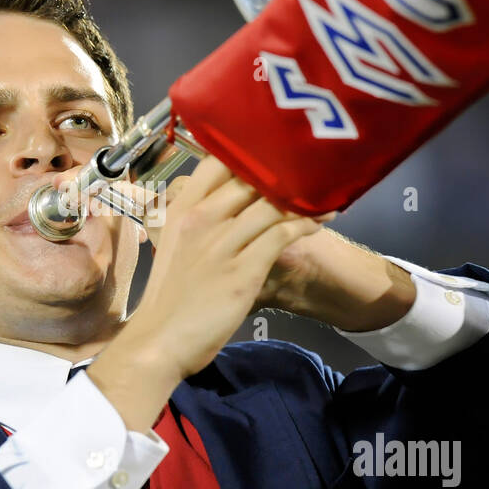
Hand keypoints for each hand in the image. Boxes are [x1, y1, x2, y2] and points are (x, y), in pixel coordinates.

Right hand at [88, 156, 320, 431]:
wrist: (160, 340)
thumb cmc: (169, 295)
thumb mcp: (175, 244)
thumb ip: (199, 219)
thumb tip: (231, 199)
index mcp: (181, 208)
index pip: (218, 160)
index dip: (249, 148)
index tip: (275, 148)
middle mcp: (201, 219)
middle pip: (251, 176)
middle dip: (286, 168)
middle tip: (314, 167)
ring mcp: (222, 244)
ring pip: (273, 203)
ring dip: (306, 195)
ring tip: (328, 191)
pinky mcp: (243, 271)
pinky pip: (283, 235)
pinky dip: (307, 224)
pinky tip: (323, 220)